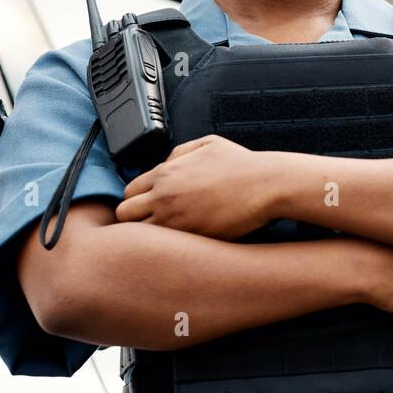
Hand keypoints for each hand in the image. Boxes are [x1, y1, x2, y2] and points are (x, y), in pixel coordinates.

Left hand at [116, 135, 277, 238]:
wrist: (266, 185)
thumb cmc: (241, 164)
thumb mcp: (207, 144)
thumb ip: (178, 153)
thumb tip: (165, 165)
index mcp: (165, 174)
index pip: (128, 193)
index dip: (138, 199)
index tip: (151, 204)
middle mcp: (164, 198)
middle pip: (125, 215)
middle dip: (136, 218)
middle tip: (155, 220)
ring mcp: (177, 221)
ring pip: (141, 236)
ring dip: (151, 235)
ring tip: (168, 234)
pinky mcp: (193, 239)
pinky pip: (167, 248)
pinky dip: (171, 246)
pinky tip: (184, 242)